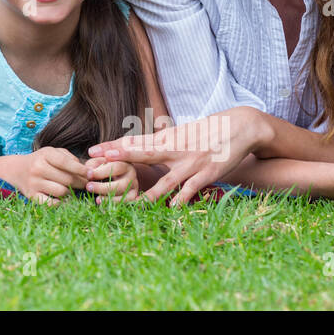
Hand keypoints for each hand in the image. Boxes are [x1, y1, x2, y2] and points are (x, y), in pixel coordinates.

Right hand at [6, 147, 88, 204]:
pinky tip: (62, 198)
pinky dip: (60, 202)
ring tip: (72, 189)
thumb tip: (87, 170)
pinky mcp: (32, 196)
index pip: (66, 162)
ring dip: (70, 192)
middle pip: (67, 179)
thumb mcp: (53, 153)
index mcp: (45, 155)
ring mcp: (34, 183)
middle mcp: (38, 168)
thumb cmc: (41, 160)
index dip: (80, 169)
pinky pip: (51, 203)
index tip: (91, 174)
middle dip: (80, 183)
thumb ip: (70, 158)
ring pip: (61, 192)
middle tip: (87, 184)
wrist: (16, 170)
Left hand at [84, 159, 138, 201]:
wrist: (118, 173)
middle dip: (103, 187)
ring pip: (124, 195)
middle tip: (89, 187)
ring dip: (110, 199)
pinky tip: (105, 205)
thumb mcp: (100, 160)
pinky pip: (127, 203)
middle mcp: (132, 174)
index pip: (115, 167)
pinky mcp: (133, 196)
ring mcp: (134, 186)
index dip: (101, 172)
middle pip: (120, 184)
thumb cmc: (105, 165)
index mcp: (124, 162)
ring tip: (97, 200)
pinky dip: (116, 204)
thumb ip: (95, 161)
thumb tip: (89, 163)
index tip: (88, 174)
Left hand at [89, 107, 265, 205]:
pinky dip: (181, 198)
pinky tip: (171, 208)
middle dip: (119, 159)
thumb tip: (138, 147)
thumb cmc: (206, 132)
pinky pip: (191, 189)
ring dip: (148, 194)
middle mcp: (175, 149)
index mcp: (167, 139)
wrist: (240, 126)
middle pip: (142, 154)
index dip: (114, 147)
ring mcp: (191, 162)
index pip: (135, 143)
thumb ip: (161, 143)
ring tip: (131, 204)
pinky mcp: (208, 173)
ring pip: (166, 180)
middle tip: (98, 164)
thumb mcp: (181, 134)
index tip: (93, 150)